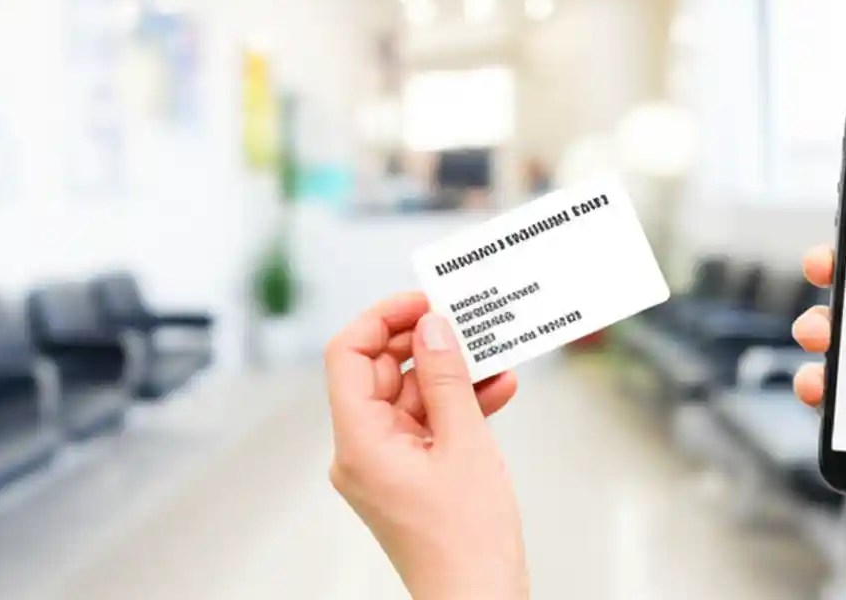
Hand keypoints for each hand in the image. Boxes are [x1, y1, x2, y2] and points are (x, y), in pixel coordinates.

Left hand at [324, 292, 528, 599]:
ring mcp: (384, 463)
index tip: (422, 301)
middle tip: (465, 319)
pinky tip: (498, 388)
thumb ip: (446, 379)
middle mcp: (361, 449)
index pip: (346, 354)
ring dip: (451, 373)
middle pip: (379, 371)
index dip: (381, 318)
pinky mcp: (409, 474)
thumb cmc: (467, 543)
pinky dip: (458, 405)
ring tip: (493, 351)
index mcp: (358, 441)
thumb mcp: (465, 445)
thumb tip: (433, 328)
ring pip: (410, 395)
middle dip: (425, 342)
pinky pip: (427, 424)